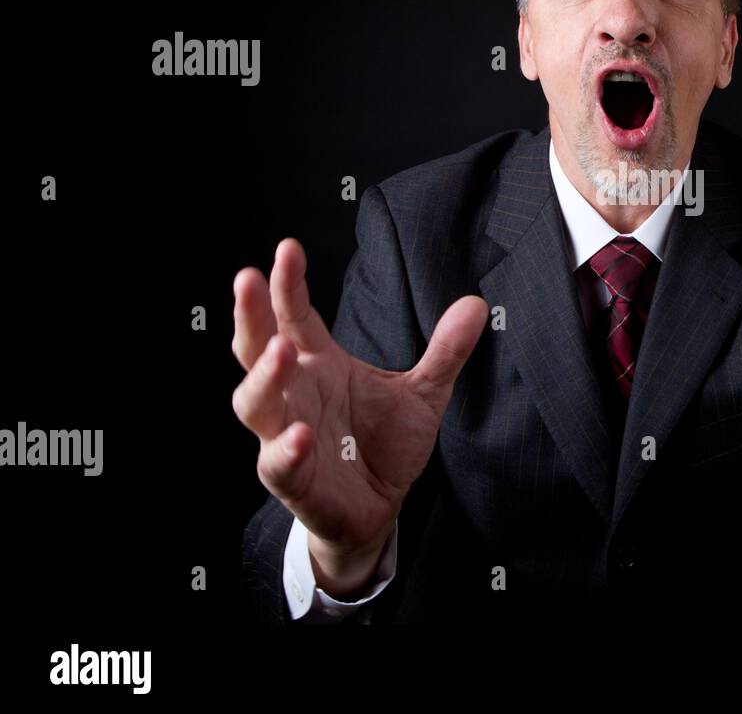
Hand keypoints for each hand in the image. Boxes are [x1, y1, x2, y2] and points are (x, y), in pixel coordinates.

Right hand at [231, 237, 487, 569]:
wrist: (379, 508)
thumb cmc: (384, 444)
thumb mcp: (423, 393)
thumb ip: (445, 351)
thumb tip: (476, 303)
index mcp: (318, 364)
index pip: (294, 316)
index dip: (287, 284)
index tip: (288, 248)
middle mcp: (294, 394)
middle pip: (255, 348)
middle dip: (251, 314)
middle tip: (250, 278)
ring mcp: (285, 436)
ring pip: (254, 403)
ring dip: (262, 377)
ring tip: (280, 351)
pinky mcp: (292, 480)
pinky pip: (279, 463)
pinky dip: (286, 449)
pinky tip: (301, 433)